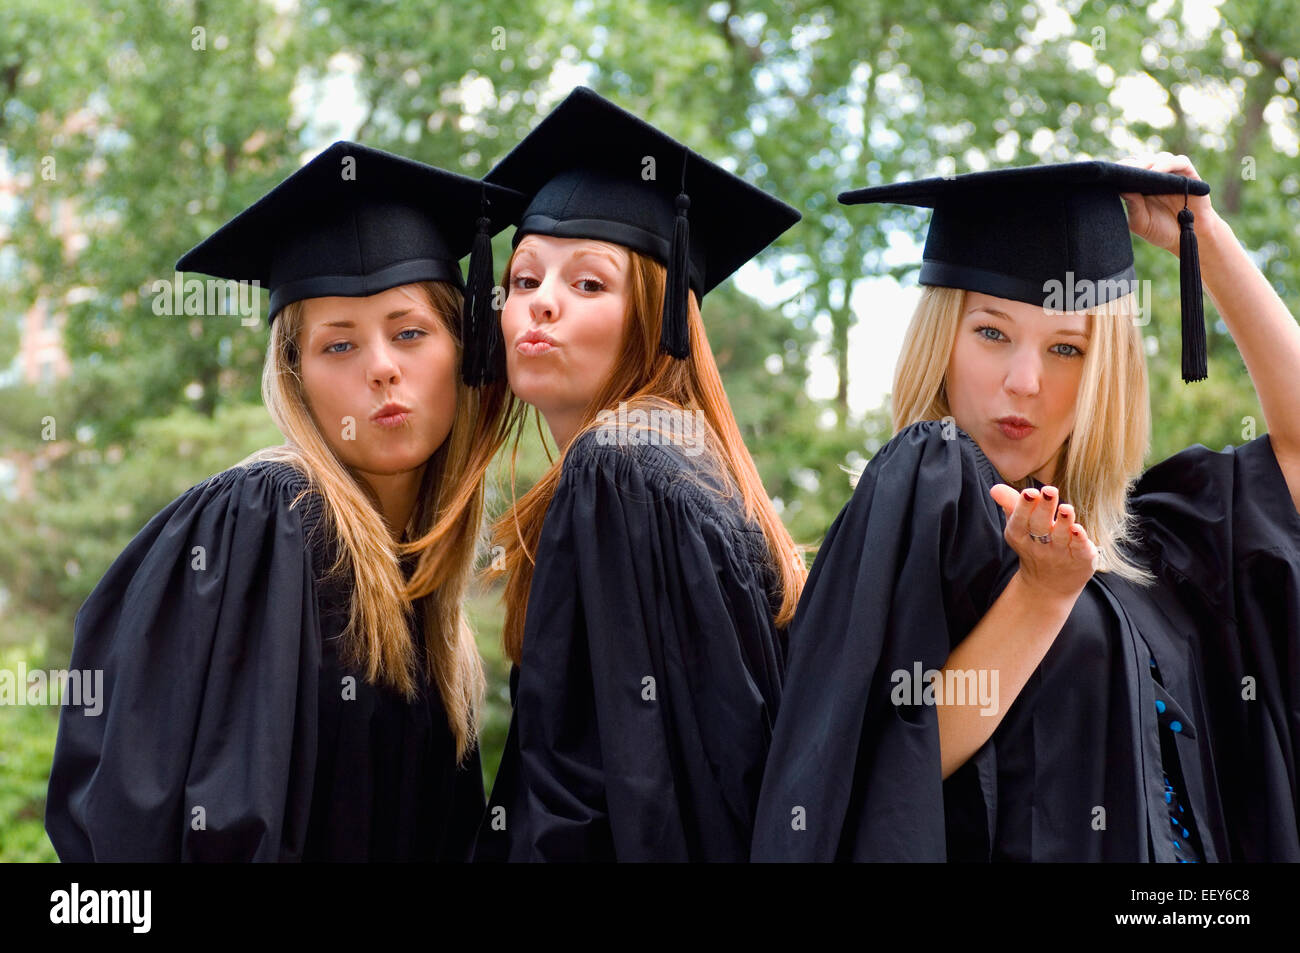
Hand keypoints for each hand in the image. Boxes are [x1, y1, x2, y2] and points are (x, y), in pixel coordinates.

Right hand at [989, 484, 1097, 600]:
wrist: (1048, 586)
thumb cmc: (1033, 546)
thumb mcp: (1019, 527)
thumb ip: (1011, 505)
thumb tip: (995, 488)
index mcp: (1020, 536)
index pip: (1020, 520)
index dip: (1024, 506)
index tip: (1030, 492)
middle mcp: (1039, 546)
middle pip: (1040, 526)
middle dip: (1044, 508)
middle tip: (1050, 490)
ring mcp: (1060, 554)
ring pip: (1060, 537)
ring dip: (1063, 522)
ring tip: (1066, 507)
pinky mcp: (1080, 559)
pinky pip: (1079, 549)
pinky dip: (1079, 540)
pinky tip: (1079, 529)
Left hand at [1117, 152, 1221, 254]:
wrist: (1188, 239)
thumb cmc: (1162, 231)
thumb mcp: (1141, 222)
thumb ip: (1133, 207)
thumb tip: (1120, 189)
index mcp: (1141, 186)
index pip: (1128, 170)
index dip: (1118, 168)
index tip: (1105, 172)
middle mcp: (1156, 176)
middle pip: (1142, 160)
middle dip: (1131, 164)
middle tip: (1119, 170)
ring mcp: (1173, 174)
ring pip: (1159, 157)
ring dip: (1147, 162)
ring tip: (1137, 171)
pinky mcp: (1189, 174)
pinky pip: (1179, 162)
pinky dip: (1166, 164)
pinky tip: (1156, 172)